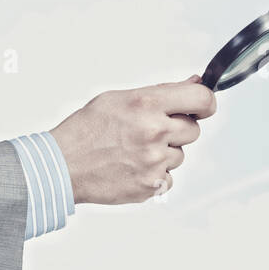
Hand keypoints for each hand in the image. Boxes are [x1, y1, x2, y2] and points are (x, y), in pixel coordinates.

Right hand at [49, 75, 216, 204]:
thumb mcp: (119, 98)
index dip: (206, 103)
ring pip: (180, 154)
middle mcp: (154, 132)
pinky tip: (133, 166)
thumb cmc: (85, 130)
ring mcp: (154, 161)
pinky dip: (156, 174)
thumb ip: (161, 92)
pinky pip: (169, 177)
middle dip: (177, 129)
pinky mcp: (151, 185)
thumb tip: (194, 84)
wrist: (62, 166)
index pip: (201, 100)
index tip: (203, 106)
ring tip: (134, 150)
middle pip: (193, 130)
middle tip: (151, 130)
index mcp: (146, 104)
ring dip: (164, 152)